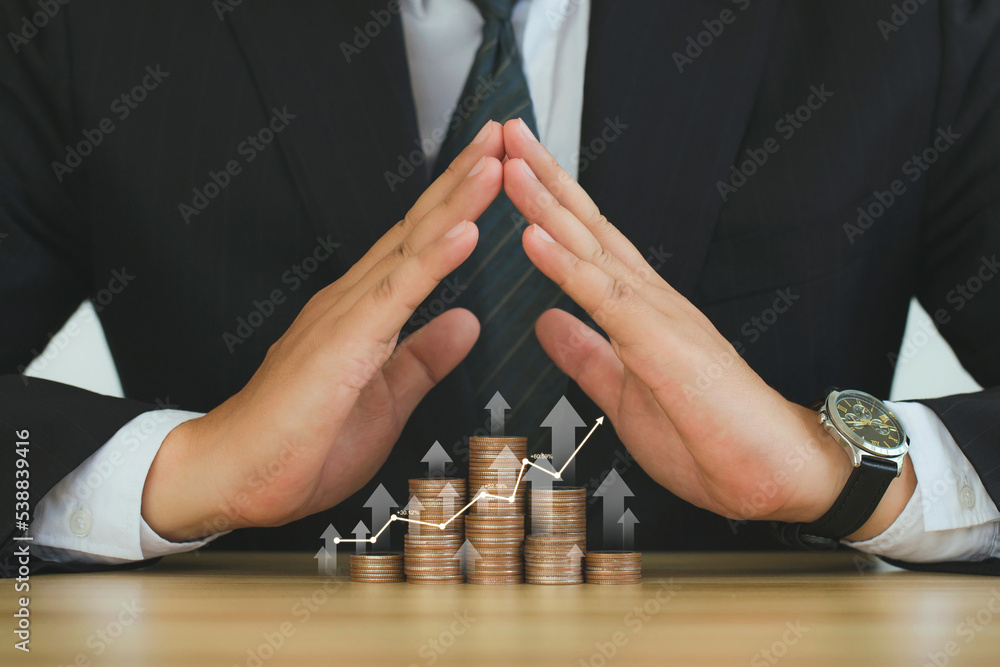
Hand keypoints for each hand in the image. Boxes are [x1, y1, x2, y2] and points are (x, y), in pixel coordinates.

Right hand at [141, 122, 504, 541]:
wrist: (233, 478)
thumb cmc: (302, 445)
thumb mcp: (386, 399)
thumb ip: (424, 358)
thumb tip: (467, 321)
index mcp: (366, 312)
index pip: (419, 246)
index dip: (458, 204)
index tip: (495, 167)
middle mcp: (354, 300)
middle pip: (417, 229)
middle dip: (462, 181)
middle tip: (502, 134)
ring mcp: (344, 317)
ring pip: (409, 249)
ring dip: (455, 204)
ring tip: (493, 163)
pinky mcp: (340, 345)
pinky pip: (394, 296)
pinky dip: (431, 261)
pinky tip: (463, 231)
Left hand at [501, 119, 914, 538]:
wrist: (774, 473)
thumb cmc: (709, 437)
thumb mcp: (623, 394)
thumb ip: (586, 355)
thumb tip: (547, 322)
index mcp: (640, 311)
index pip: (587, 244)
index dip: (549, 204)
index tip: (514, 170)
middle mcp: (649, 299)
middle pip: (587, 226)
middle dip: (544, 178)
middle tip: (506, 132)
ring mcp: (657, 315)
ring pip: (592, 248)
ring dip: (547, 202)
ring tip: (511, 162)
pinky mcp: (661, 343)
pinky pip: (605, 297)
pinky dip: (565, 264)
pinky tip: (533, 234)